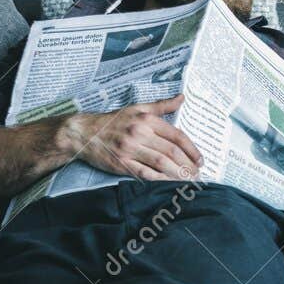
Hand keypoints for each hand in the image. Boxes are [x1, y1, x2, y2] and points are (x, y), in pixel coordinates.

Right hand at [70, 95, 202, 180]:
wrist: (83, 133)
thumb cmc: (112, 121)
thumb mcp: (137, 108)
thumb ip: (161, 105)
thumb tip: (182, 98)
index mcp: (146, 119)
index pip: (176, 136)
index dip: (192, 149)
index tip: (200, 160)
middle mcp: (139, 133)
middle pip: (172, 151)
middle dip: (188, 165)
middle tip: (197, 174)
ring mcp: (130, 149)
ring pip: (161, 163)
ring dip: (178, 174)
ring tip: (189, 181)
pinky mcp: (122, 164)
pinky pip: (145, 173)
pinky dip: (160, 180)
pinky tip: (170, 184)